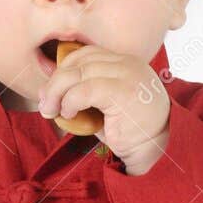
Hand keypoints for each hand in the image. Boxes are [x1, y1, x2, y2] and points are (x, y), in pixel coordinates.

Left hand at [38, 44, 170, 171]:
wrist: (157, 149)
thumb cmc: (130, 131)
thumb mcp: (107, 105)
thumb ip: (87, 92)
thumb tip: (51, 93)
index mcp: (125, 62)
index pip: (86, 54)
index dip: (64, 68)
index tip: (51, 89)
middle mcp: (128, 64)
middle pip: (80, 61)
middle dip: (55, 81)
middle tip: (45, 103)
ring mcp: (127, 75)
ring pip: (79, 73)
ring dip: (58, 92)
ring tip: (52, 110)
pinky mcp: (124, 93)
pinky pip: (85, 90)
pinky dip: (70, 100)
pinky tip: (67, 113)